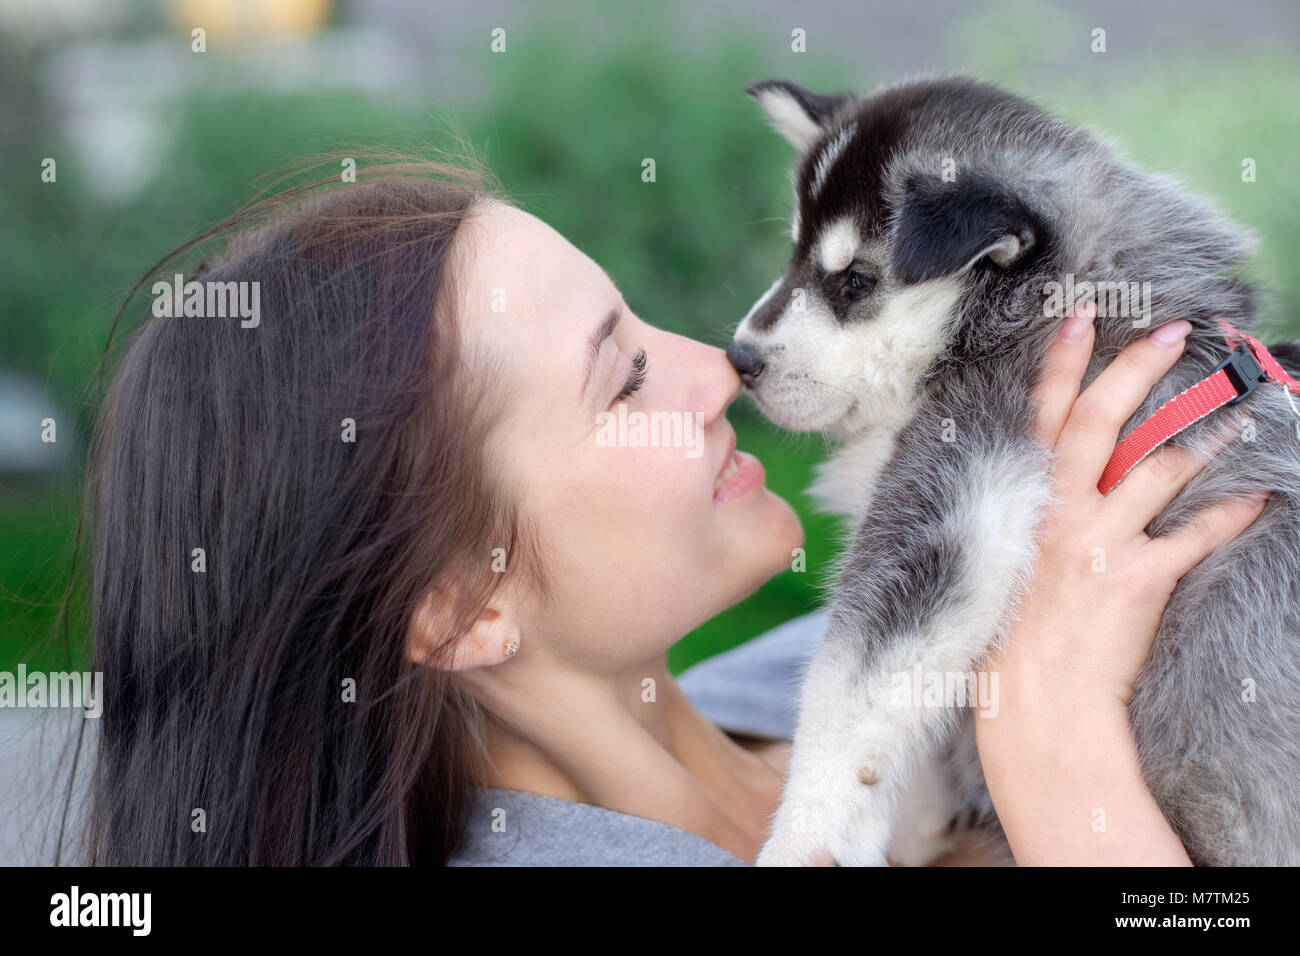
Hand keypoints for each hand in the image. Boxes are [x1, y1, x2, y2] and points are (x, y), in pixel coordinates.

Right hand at [974, 301, 1268, 864]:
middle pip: (1097, 424)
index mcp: (1021, 506)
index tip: (1084, 318)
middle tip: (1177, 333)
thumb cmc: (1013, 636)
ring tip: (1241, 406)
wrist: (1034, 704)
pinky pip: (1195, 533)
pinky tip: (1259, 493)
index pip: (1039, 420)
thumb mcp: (1007, 562)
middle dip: (1135, 371)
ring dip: (1203, 433)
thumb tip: (1070, 479)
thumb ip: (1035, 513)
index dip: (1062, 366)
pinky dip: (1231, 511)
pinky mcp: (1137, 581)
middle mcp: (1056, 515)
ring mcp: (1097, 545)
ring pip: (1157, 469)